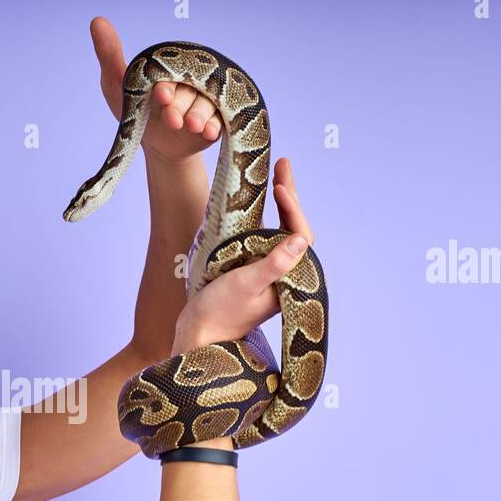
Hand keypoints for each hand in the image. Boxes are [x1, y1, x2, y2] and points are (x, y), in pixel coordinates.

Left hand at [91, 16, 220, 165]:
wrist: (154, 148)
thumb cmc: (135, 112)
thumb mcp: (117, 85)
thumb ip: (110, 55)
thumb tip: (96, 20)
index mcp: (172, 72)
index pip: (174, 72)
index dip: (168, 84)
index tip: (159, 94)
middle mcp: (191, 85)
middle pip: (191, 89)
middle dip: (180, 104)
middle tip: (170, 119)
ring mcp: (204, 104)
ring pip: (206, 104)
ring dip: (198, 115)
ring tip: (190, 125)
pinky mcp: (214, 123)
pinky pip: (218, 122)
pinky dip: (214, 126)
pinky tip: (208, 132)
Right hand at [171, 158, 315, 354]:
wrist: (200, 336)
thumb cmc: (221, 312)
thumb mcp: (247, 285)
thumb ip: (274, 263)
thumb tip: (300, 239)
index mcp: (290, 279)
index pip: (300, 235)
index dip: (293, 208)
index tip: (280, 187)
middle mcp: (283, 274)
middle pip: (292, 228)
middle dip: (289, 196)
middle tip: (283, 163)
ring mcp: (267, 272)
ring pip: (279, 230)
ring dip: (278, 202)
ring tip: (276, 174)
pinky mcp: (251, 272)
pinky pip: (262, 238)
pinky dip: (262, 217)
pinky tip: (257, 203)